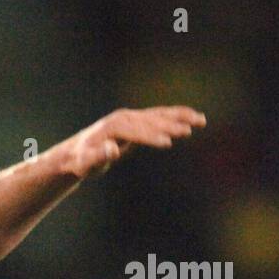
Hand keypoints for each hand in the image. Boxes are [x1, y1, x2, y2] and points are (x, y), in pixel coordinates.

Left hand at [60, 106, 204, 179]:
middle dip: (169, 126)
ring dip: (181, 117)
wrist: (77, 153)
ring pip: (160, 115)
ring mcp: (131, 117)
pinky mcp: (138, 120)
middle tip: (188, 131)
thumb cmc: (80, 162)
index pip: (135, 131)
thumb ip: (98, 156)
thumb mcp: (86, 163)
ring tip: (201, 121)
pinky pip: (161, 116)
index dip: (150, 137)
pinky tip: (195, 119)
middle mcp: (123, 118)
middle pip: (150, 121)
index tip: (167, 143)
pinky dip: (178, 116)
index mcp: (112, 127)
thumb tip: (111, 149)